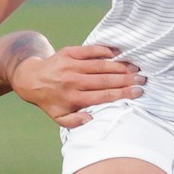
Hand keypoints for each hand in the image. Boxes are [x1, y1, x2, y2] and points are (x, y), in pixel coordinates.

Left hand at [11, 45, 144, 127]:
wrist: (30, 79)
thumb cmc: (50, 100)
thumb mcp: (59, 117)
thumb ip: (74, 122)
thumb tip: (91, 119)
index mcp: (74, 98)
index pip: (104, 96)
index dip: (123, 93)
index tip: (139, 92)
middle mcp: (73, 81)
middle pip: (106, 80)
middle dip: (127, 79)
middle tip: (143, 78)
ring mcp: (71, 65)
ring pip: (100, 65)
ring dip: (120, 66)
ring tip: (135, 67)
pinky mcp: (69, 52)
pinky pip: (89, 50)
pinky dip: (104, 51)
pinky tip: (117, 53)